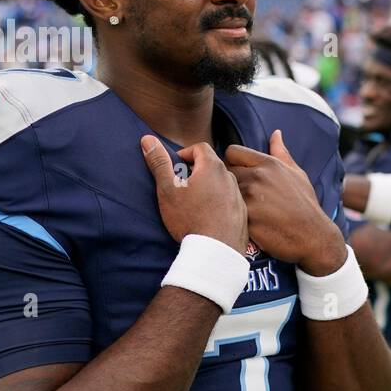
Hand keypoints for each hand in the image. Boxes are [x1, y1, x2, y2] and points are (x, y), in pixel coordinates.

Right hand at [142, 135, 247, 250]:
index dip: (186, 153)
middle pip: (213, 164)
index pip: (200, 147)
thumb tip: (147, 139)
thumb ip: (159, 163)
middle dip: (197, 169)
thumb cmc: (189, 218)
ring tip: (196, 202)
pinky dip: (220, 201)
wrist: (215, 251)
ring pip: (222, 182)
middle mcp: (230, 178)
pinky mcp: (243, 212)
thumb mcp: (167, 190)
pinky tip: (209, 215)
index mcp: (212, 167)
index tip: (177, 165)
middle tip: (183, 185)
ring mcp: (239, 195)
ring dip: (210, 185)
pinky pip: (230, 199)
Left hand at [226, 131, 344, 274]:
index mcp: (268, 164)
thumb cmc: (305, 205)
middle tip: (240, 194)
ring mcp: (250, 198)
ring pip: (225, 192)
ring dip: (229, 199)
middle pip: (225, 171)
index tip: (239, 173)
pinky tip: (244, 222)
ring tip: (241, 208)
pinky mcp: (246, 218)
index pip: (232, 152)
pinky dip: (233, 216)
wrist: (313, 237)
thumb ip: (281, 153)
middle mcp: (257, 177)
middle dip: (229, 181)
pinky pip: (228, 211)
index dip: (232, 162)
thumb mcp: (297, 174)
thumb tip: (276, 133)